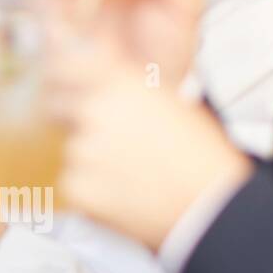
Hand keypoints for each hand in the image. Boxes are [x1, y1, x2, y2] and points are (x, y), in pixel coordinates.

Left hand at [40, 34, 251, 249]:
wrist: (214, 209)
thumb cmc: (203, 156)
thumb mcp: (171, 101)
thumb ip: (129, 85)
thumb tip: (102, 66)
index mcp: (121, 83)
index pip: (66, 64)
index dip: (61, 74)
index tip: (63, 83)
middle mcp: (96, 110)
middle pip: (58, 107)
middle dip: (72, 119)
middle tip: (106, 140)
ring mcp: (83, 149)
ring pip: (73, 149)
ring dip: (91, 160)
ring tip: (133, 175)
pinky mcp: (77, 187)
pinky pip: (74, 183)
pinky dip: (93, 191)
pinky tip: (126, 197)